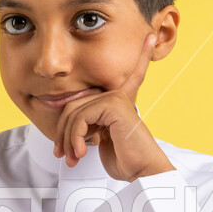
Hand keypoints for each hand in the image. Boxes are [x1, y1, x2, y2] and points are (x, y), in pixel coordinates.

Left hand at [53, 33, 174, 181]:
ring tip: (72, 157)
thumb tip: (68, 125)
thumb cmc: (125, 160)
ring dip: (67, 139)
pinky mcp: (114, 105)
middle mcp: (119, 95)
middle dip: (64, 131)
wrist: (142, 172)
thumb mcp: (102, 140)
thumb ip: (88, 125)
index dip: (141, 56)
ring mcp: (117, 98)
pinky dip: (74, 137)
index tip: (150, 39)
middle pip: (74, 103)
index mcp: (120, 101)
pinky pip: (80, 117)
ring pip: (74, 112)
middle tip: (63, 154)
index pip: (128, 75)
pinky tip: (81, 151)